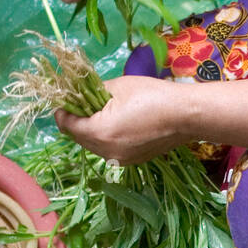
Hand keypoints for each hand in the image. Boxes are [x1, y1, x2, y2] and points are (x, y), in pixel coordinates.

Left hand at [57, 75, 189, 165]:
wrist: (185, 115)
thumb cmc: (151, 95)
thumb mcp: (117, 86)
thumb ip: (93, 91)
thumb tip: (81, 93)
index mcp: (100, 132)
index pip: (68, 125)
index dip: (62, 112)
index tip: (62, 101)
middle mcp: (106, 152)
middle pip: (78, 138)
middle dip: (75, 122)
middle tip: (78, 105)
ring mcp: (120, 160)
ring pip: (93, 146)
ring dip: (90, 131)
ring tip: (97, 113)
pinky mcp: (131, 161)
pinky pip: (109, 150)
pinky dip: (105, 138)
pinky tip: (115, 124)